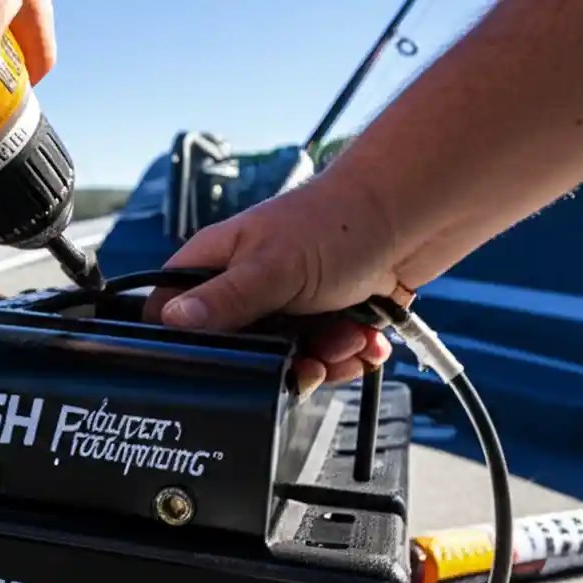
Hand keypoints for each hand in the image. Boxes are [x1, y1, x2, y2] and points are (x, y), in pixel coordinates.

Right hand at [143, 166, 418, 397]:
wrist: (411, 218)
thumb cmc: (337, 224)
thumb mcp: (272, 266)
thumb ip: (224, 298)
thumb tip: (171, 320)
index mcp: (218, 264)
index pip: (172, 310)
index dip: (183, 341)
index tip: (216, 363)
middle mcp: (248, 289)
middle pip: (236, 352)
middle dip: (276, 362)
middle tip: (307, 356)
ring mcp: (288, 309)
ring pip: (286, 363)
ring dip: (325, 360)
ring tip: (350, 335)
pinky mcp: (326, 324)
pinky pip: (326, 361)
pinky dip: (349, 356)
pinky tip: (365, 339)